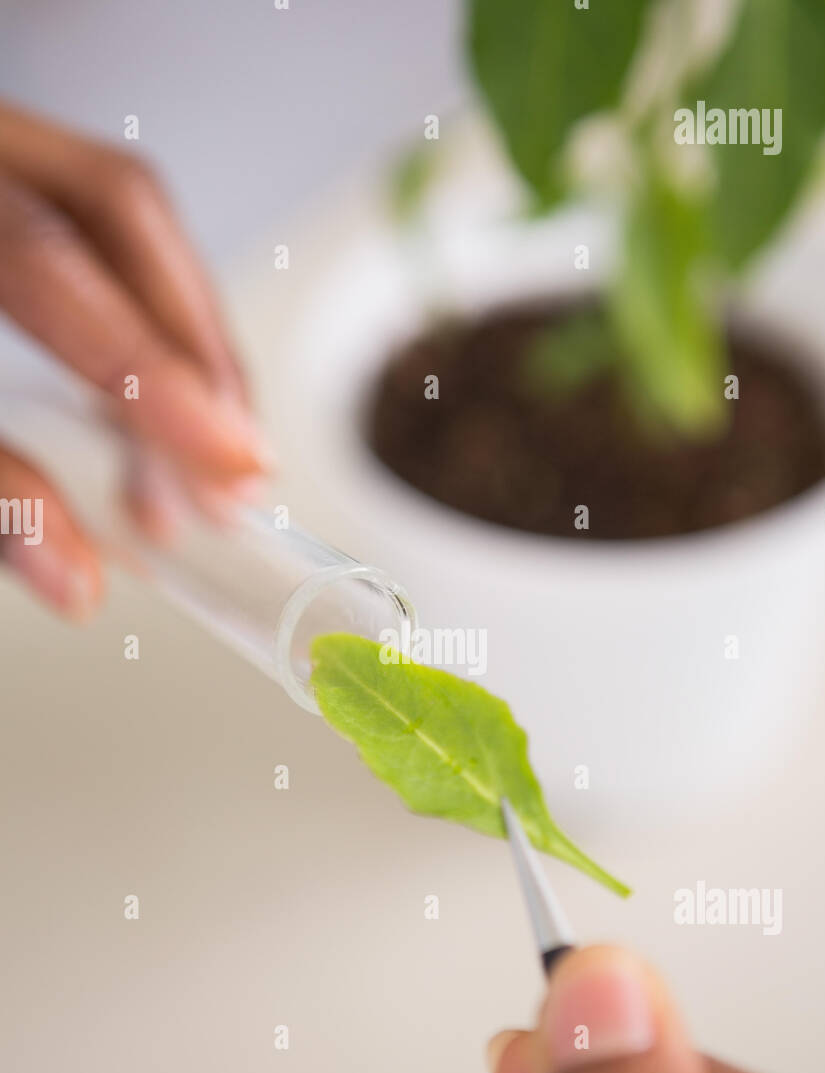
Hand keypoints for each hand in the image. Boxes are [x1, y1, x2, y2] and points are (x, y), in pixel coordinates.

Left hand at [0, 100, 268, 617]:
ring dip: (185, 346)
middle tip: (236, 467)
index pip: (42, 261)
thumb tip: (74, 575)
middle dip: (194, 352)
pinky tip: (156, 412)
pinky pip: (105, 235)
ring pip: (124, 219)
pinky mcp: (12, 180)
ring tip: (209, 461)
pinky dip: (148, 327)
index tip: (220, 457)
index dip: (145, 368)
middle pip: (115, 211)